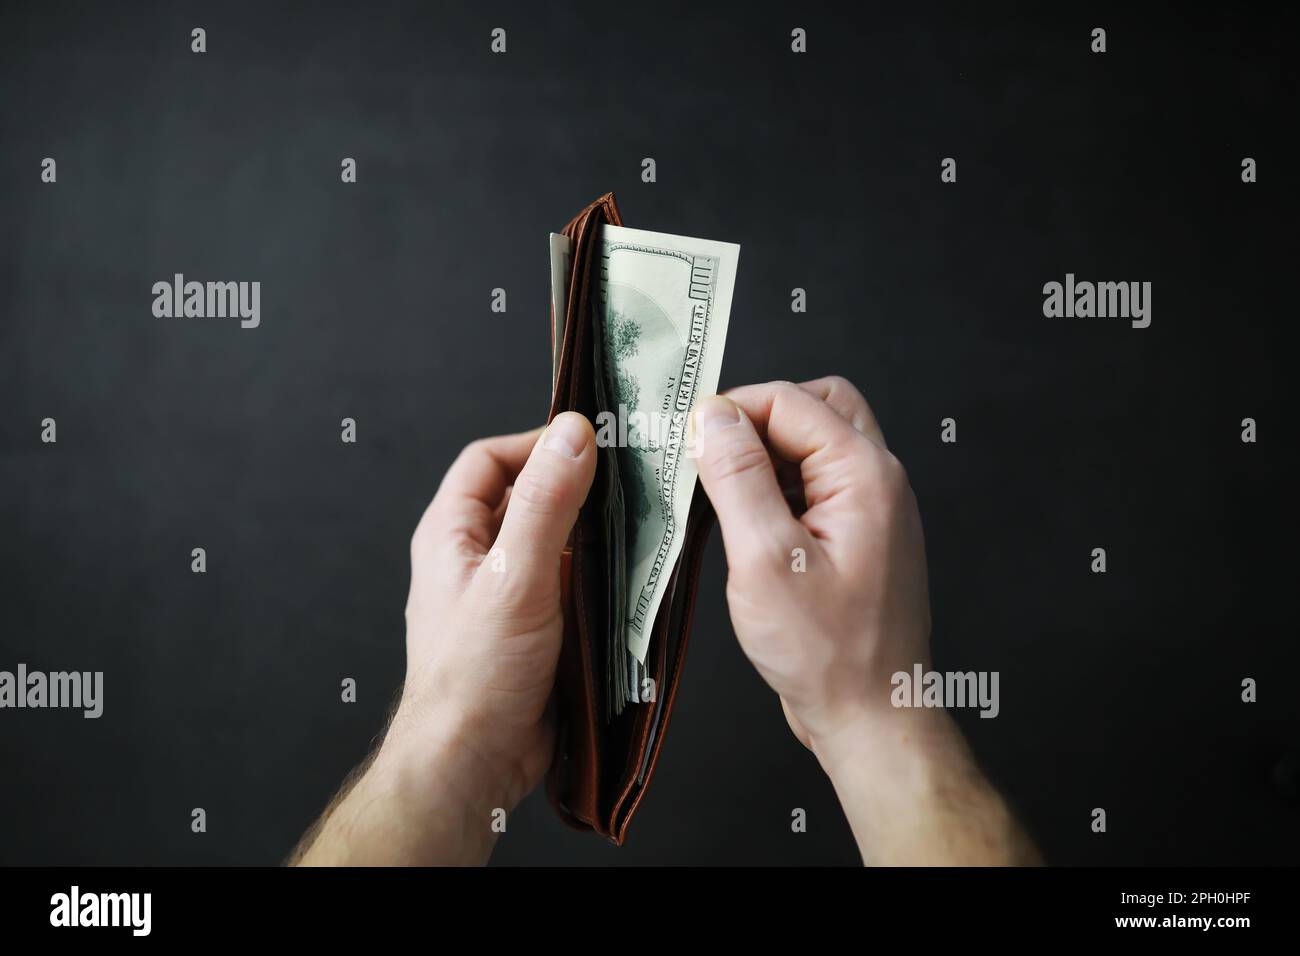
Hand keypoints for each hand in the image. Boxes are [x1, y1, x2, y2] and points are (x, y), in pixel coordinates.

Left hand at [293, 413, 595, 865]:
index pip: (491, 460)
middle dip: (577, 487)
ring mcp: (507, 593)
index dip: (537, 444)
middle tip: (629, 478)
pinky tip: (632, 578)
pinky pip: (572, 585)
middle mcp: (476, 557)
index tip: (591, 442)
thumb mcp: (516, 576)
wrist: (473, 763)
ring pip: (557, 542)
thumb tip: (574, 434)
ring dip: (595, 535)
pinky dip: (601, 576)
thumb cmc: (474, 677)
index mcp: (452, 533)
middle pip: (529, 497)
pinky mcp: (535, 626)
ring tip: (639, 524)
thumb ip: (546, 503)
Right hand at [692, 377, 1037, 863]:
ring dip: (767, 454)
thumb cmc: (828, 652)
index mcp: (864, 473)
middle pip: (816, 406)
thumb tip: (713, 417)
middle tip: (709, 452)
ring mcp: (872, 509)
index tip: (686, 438)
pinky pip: (817, 485)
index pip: (791, 400)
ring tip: (722, 491)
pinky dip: (779, 487)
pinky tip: (745, 522)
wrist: (872, 717)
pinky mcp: (858, 537)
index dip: (732, 410)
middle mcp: (878, 481)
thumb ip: (738, 477)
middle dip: (758, 417)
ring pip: (817, 444)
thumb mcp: (765, 558)